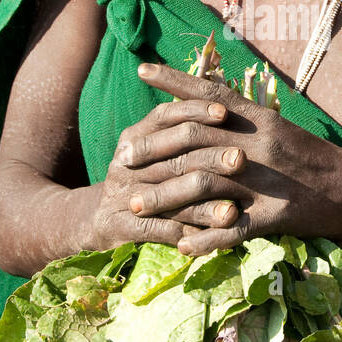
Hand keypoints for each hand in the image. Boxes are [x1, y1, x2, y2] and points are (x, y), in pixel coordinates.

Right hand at [92, 95, 248, 249]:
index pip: (164, 117)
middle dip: (209, 156)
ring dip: (203, 204)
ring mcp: (122, 195)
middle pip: (172, 156)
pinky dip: (186, 232)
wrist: (100, 219)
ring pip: (168, 196)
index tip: (225, 112)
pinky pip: (159, 230)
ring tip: (233, 210)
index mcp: (134, 137)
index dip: (194, 111)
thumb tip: (225, 102)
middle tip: (241, 159)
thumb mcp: (153, 149)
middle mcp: (126, 163)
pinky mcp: (121, 227)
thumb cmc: (142, 177)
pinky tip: (208, 239)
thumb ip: (179, 128)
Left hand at [135, 61, 341, 254]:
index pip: (208, 95)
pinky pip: (233, 229)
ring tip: (134, 207)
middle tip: (120, 159)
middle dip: (153, 151)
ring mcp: (264, 182)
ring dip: (165, 199)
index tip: (140, 72)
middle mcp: (257, 145)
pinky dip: (205, 239)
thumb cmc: (318, 157)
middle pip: (193, 144)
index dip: (172, 82)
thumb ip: (246, 116)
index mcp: (259, 120)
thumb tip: (211, 101)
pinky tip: (181, 248)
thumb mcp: (281, 126)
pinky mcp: (274, 217)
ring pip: (203, 188)